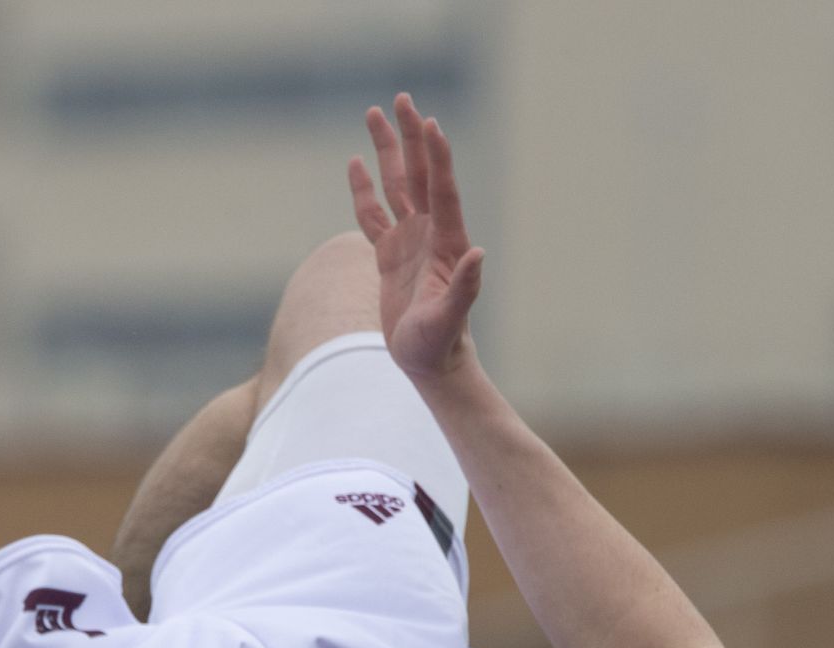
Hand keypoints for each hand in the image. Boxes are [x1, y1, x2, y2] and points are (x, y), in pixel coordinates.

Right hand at [348, 93, 483, 378]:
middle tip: (402, 100)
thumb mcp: (450, 318)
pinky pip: (372, 214)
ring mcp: (409, 241)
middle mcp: (430, 233)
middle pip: (419, 174)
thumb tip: (477, 253)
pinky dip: (363, 188)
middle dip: (411, 137)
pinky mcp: (390, 254)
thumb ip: (465, 287)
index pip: (442, 190)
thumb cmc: (441, 344)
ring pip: (395, 185)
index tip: (431, 124)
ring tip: (375, 113)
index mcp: (446, 243)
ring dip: (386, 150)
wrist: (430, 362)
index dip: (438, 157)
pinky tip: (355, 163)